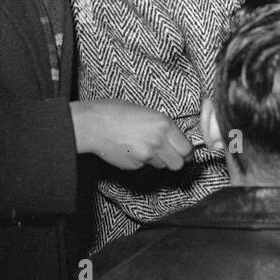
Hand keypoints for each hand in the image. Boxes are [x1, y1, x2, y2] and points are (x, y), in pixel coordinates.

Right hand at [70, 100, 192, 170]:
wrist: (93, 124)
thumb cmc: (116, 112)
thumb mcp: (147, 113)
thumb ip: (163, 128)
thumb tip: (174, 139)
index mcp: (164, 125)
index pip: (186, 148)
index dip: (186, 152)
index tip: (184, 152)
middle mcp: (158, 142)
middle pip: (178, 164)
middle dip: (175, 160)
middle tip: (169, 154)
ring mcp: (146, 156)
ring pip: (161, 166)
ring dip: (157, 160)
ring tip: (144, 147)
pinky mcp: (134, 165)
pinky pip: (144, 167)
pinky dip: (141, 161)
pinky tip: (131, 149)